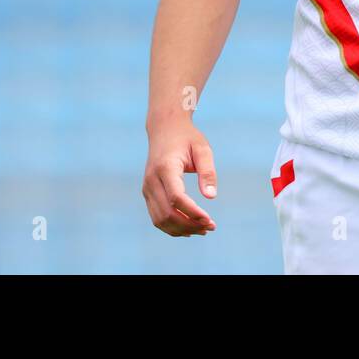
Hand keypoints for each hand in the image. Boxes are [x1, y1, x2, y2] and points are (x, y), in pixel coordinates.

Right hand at [143, 119, 218, 235]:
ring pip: (160, 219)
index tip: (210, 220)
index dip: (193, 212)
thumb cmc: (187, 138)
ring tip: (203, 229)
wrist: (165, 129)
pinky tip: (189, 228)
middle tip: (211, 227)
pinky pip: (156, 217)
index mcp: (165, 168)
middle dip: (189, 225)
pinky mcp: (147, 193)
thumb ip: (208, 172)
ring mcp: (147, 188)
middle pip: (167, 213)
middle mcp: (152, 180)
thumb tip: (211, 197)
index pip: (176, 198)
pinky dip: (171, 227)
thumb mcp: (203, 149)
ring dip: (181, 229)